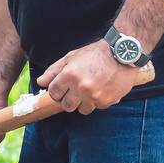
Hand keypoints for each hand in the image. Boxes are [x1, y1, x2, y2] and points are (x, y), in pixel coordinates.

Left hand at [36, 40, 151, 114]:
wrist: (123, 52)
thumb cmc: (96, 54)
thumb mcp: (71, 57)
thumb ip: (54, 71)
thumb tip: (41, 82)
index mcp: (70, 75)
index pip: (53, 93)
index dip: (56, 91)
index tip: (61, 89)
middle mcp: (81, 88)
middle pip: (66, 106)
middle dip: (68, 100)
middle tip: (74, 91)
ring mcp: (94, 96)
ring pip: (82, 109)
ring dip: (84, 102)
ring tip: (90, 89)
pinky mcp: (107, 101)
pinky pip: (97, 107)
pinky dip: (98, 101)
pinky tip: (102, 88)